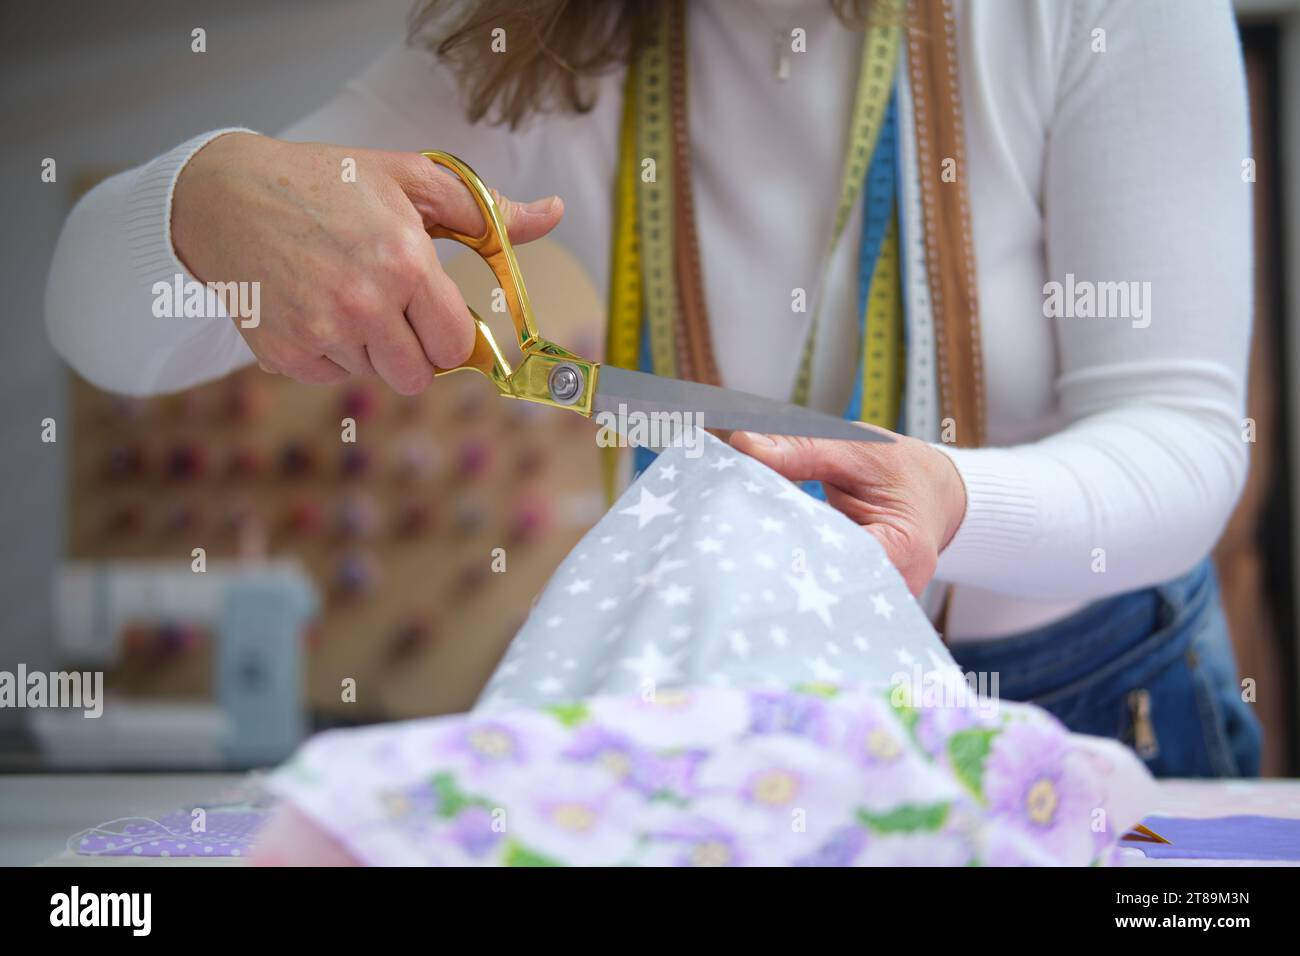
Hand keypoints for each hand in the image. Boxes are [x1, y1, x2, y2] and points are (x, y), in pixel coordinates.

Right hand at [171, 132, 563, 392]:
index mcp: (405, 263)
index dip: (451, 333)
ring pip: (376, 377)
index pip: (457, 344)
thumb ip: (487, 211)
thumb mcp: (412, 180)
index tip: (435, 312)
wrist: (226, 194)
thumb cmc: (329, 182)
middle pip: (419, 377)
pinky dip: (328, 354)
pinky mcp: (281, 354)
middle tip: (389, 305)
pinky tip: (312, 307)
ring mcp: (318, 333)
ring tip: (343, 295)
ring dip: (370, 348)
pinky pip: (331, 378)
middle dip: (414, 348)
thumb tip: (553, 214)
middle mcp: (363, 305)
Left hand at [729, 429, 966, 595]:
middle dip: (788, 567)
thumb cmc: (897, 467)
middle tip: (743, 550)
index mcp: (906, 546)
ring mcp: (884, 599)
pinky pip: (829, 593)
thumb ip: (801, 448)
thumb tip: (745, 444)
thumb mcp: (853, 447)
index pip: (840, 560)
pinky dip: (803, 576)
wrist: (930, 490)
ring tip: (755, 559)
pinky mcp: (867, 598)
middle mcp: (900, 584)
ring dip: (794, 574)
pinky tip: (774, 566)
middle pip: (831, 587)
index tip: (756, 534)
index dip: (795, 550)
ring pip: (828, 595)